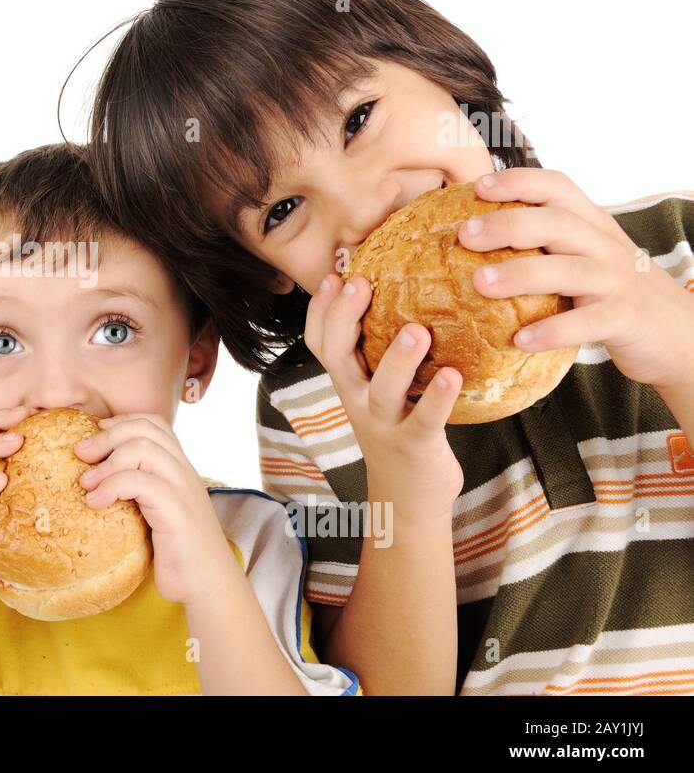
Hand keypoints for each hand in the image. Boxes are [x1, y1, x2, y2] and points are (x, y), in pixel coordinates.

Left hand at [75, 413, 238, 607]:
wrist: (208, 585)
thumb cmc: (176, 552)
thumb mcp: (155, 513)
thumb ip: (137, 492)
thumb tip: (92, 481)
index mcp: (179, 468)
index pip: (154, 424)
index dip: (121, 422)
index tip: (95, 436)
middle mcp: (184, 472)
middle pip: (145, 430)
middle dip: (107, 436)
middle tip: (80, 453)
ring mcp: (183, 489)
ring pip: (143, 449)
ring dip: (107, 462)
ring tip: (85, 483)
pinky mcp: (177, 511)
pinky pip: (140, 482)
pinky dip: (112, 486)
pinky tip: (95, 502)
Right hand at [305, 273, 463, 522]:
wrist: (406, 498)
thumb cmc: (399, 431)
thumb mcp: (379, 391)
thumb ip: (382, 354)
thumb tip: (407, 297)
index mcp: (349, 383)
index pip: (320, 342)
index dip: (321, 310)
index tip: (334, 275)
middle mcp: (357, 400)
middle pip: (338, 357)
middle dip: (344, 318)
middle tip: (360, 282)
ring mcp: (383, 424)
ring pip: (381, 389)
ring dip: (397, 359)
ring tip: (416, 330)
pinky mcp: (415, 445)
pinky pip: (424, 420)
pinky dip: (437, 398)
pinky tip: (453, 376)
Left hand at [464, 168, 693, 390]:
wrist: (681, 333)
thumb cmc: (615, 294)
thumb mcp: (587, 258)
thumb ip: (547, 246)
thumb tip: (473, 243)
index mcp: (593, 225)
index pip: (558, 187)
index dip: (519, 181)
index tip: (477, 187)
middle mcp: (606, 246)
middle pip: (557, 223)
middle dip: (508, 224)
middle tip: (464, 234)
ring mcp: (618, 281)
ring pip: (569, 270)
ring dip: (521, 274)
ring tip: (480, 283)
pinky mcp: (626, 319)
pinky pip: (587, 322)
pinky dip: (553, 330)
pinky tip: (520, 341)